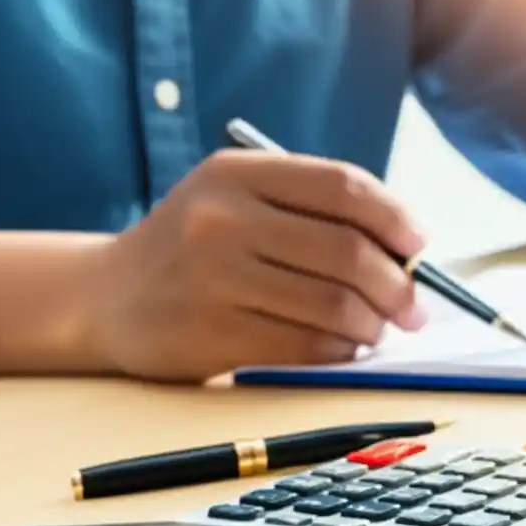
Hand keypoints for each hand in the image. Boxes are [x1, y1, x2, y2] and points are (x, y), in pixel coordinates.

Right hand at [89, 150, 426, 381]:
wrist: (106, 297)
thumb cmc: (197, 247)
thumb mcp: (238, 201)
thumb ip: (313, 212)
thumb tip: (408, 250)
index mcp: (237, 174)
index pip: (341, 186)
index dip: (394, 217)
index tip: (420, 245)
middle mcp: (221, 218)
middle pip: (345, 250)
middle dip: (396, 284)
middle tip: (414, 308)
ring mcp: (212, 277)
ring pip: (332, 303)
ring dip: (373, 324)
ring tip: (379, 330)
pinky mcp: (209, 333)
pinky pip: (304, 345)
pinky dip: (340, 351)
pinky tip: (345, 349)